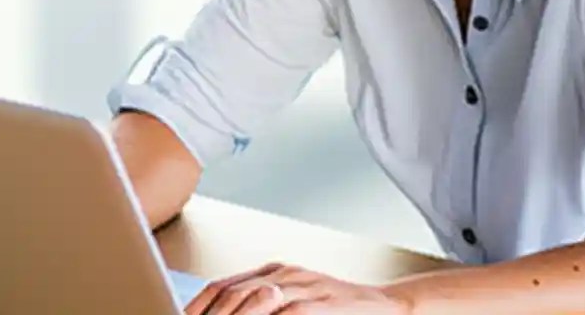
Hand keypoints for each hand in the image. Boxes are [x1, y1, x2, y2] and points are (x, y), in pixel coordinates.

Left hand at [184, 262, 411, 314]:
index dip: (196, 306)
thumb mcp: (294, 302)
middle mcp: (284, 275)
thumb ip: (261, 307)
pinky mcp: (322, 303)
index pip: (221, 287)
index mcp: (272, 273)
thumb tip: (222, 313)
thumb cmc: (338, 310)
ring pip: (254, 302)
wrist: (388, 306)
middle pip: (231, 295)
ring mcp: (304, 287)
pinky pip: (288, 314)